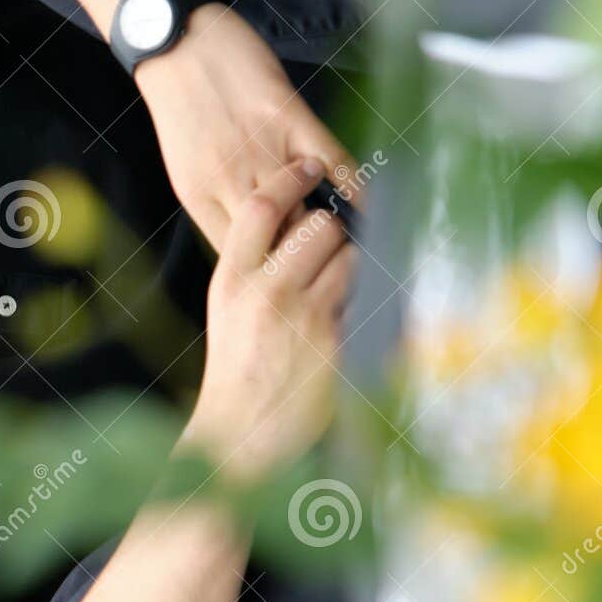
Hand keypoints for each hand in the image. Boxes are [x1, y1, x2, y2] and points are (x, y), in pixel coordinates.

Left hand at [134, 5, 358, 251]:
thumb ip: (217, 203)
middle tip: (333, 274)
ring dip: (332, 230)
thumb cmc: (180, 104)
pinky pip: (332, 162)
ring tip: (353, 246)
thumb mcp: (186, 166)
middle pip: (278, 242)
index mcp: (200, 199)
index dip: (271, 275)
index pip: (242, 256)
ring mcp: (261, 150)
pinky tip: (368, 206)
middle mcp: (229, 182)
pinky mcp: (288, 116)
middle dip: (305, 264)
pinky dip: (354, 186)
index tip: (294, 284)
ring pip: (306, 210)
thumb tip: (251, 238)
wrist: (173, 42)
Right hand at [184, 160, 355, 478]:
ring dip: (357, 265)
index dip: (290, 179)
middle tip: (333, 250)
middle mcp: (266, 291)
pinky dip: (373, 303)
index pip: (262, 207)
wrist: (239, 434)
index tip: (308, 166)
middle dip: (333, 232)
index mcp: (232, 280)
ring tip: (344, 290)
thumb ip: (255, 269)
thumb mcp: (228, 311)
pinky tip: (361, 316)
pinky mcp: (337, 344)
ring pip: (352, 257)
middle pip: (319, 225)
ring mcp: (304, 317)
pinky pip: (371, 300)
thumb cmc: (236, 371)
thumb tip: (300, 227)